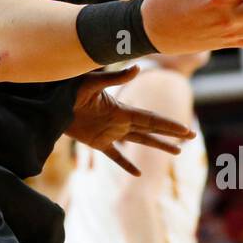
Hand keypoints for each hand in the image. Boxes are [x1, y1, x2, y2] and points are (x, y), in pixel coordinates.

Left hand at [66, 65, 193, 175]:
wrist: (51, 101)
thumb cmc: (70, 89)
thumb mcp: (92, 82)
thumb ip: (115, 77)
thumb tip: (138, 68)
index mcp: (121, 110)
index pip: (151, 120)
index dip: (169, 125)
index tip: (187, 130)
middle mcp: (120, 122)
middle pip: (151, 130)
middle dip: (171, 134)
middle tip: (192, 137)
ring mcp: (110, 133)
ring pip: (139, 142)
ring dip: (158, 146)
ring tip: (177, 152)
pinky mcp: (96, 142)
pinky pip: (115, 156)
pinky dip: (126, 164)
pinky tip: (138, 173)